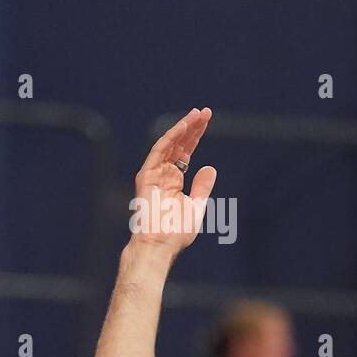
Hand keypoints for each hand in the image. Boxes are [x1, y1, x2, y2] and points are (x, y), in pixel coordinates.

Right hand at [129, 107, 215, 256]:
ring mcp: (154, 173)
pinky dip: (170, 138)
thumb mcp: (196, 206)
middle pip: (179, 144)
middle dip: (192, 127)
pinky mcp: (146, 175)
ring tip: (198, 114)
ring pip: (169, 143)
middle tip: (206, 111)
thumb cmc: (176, 232)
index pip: (186, 152)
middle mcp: (164, 173)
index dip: (196, 136)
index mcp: (175, 180)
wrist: (160, 245)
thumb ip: (202, 186)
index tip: (207, 121)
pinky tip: (183, 127)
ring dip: (183, 128)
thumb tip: (209, 167)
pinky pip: (159, 151)